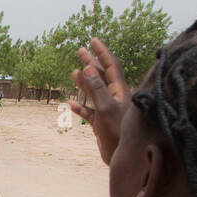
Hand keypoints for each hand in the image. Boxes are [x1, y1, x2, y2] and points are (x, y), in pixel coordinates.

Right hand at [68, 38, 130, 165]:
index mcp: (119, 90)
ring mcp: (108, 110)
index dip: (102, 52)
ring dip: (84, 82)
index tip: (92, 40)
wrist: (124, 157)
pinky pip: (90, 112)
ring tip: (74, 72)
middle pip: (101, 75)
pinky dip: (81, 107)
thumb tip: (87, 69)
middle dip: (91, 62)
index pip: (110, 65)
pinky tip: (72, 104)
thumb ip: (97, 89)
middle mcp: (114, 97)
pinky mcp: (102, 123)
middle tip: (80, 50)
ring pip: (94, 92)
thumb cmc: (119, 132)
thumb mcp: (106, 109)